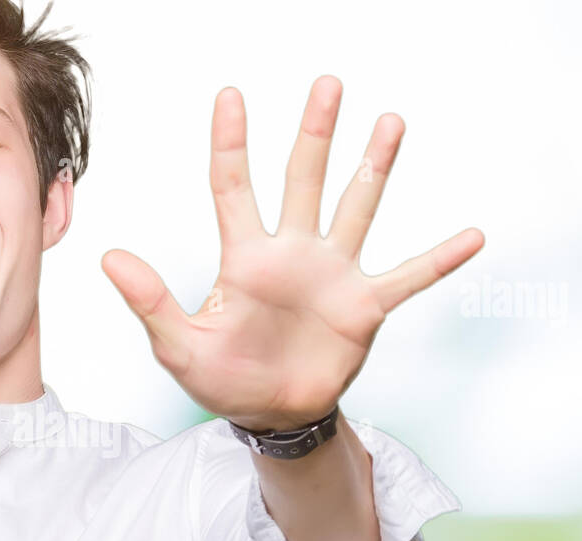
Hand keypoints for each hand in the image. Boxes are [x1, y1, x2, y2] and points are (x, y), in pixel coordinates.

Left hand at [101, 76, 483, 431]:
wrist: (270, 416)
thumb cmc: (222, 380)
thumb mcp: (179, 347)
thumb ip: (150, 303)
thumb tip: (109, 257)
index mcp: (245, 259)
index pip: (233, 187)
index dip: (231, 143)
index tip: (230, 94)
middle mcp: (292, 253)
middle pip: (303, 179)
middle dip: (314, 133)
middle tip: (328, 83)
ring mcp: (332, 275)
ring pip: (356, 208)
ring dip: (374, 167)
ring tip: (390, 122)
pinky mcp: (364, 307)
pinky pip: (408, 278)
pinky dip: (438, 260)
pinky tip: (472, 235)